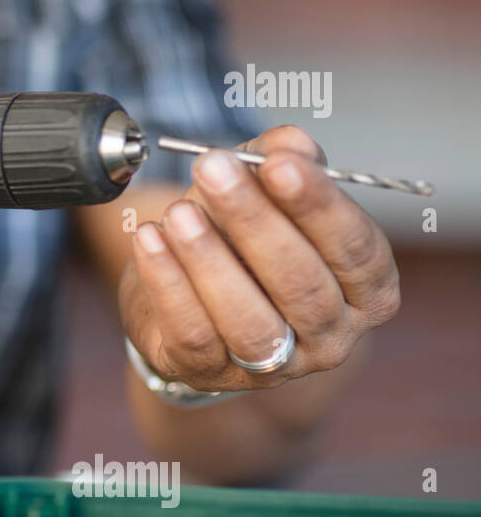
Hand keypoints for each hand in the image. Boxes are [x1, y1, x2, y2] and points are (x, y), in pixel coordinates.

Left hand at [119, 125, 400, 392]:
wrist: (186, 295)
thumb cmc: (239, 237)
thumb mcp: (264, 189)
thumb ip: (281, 159)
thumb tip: (292, 142)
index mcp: (367, 288)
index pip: (355, 247)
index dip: (318, 204)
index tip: (279, 164)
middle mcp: (332, 335)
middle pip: (300, 284)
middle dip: (254, 222)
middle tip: (214, 170)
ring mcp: (275, 367)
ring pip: (249, 320)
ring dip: (209, 261)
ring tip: (178, 213)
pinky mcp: (210, 374)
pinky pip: (192, 333)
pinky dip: (169, 285)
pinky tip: (150, 241)